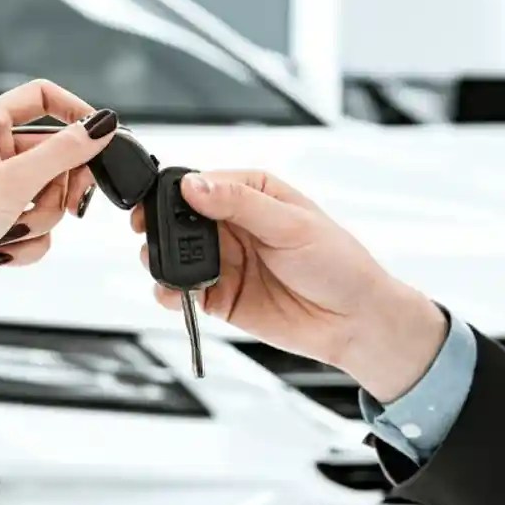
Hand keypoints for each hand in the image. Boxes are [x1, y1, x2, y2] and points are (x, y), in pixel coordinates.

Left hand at [0, 80, 116, 306]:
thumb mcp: (12, 182)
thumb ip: (62, 153)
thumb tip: (101, 125)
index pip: (41, 97)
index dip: (75, 111)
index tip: (99, 136)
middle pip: (54, 156)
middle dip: (59, 187)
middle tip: (71, 204)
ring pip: (49, 196)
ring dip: (39, 220)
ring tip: (11, 231)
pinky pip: (36, 225)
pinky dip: (26, 242)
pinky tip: (0, 251)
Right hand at [131, 171, 446, 401]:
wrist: (355, 322)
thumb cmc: (339, 264)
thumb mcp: (292, 225)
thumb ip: (240, 204)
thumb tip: (195, 185)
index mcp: (252, 193)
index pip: (201, 182)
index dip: (175, 191)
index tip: (159, 201)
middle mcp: (233, 225)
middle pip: (179, 219)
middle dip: (160, 228)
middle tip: (149, 235)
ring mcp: (224, 260)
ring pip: (175, 255)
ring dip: (161, 260)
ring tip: (164, 268)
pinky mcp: (219, 295)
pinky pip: (183, 291)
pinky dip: (170, 292)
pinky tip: (173, 293)